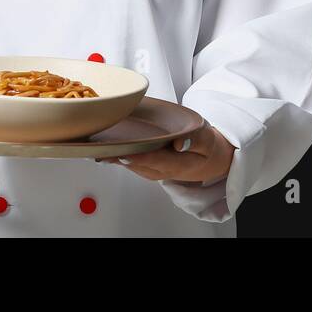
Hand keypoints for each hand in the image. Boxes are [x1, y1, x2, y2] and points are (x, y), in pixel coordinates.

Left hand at [97, 125, 233, 183]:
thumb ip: (195, 140)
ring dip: (116, 159)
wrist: (213, 161)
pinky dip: (120, 158)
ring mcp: (157, 171)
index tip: (124, 153)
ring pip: (133, 166)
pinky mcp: (152, 168)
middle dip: (119, 158)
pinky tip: (108, 151)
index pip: (156, 161)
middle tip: (100, 150)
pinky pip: (134, 164)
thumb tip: (178, 143)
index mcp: (179, 164)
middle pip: (138, 165)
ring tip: (98, 150)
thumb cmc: (209, 147)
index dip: (139, 158)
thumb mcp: (209, 140)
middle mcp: (165, 170)